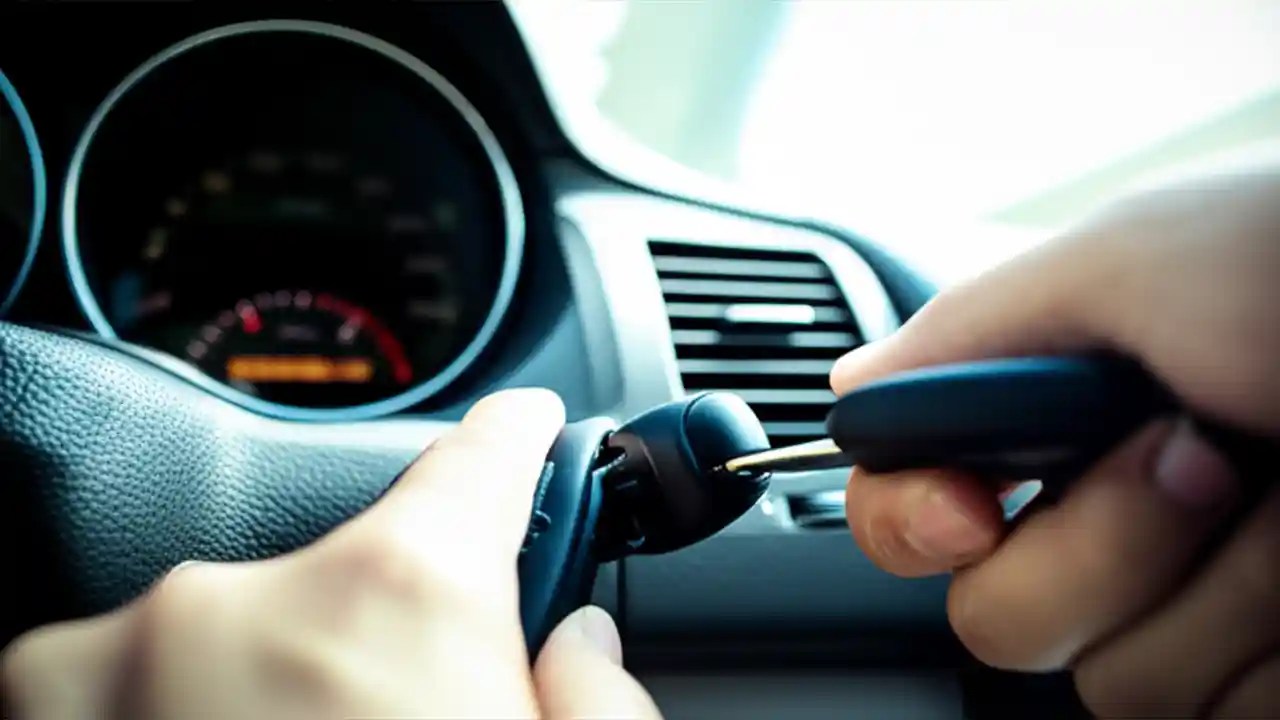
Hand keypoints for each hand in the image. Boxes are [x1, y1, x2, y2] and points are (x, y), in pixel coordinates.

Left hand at [0, 389, 661, 719]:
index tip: (527, 425)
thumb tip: (571, 641)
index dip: (522, 442)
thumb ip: (591, 693)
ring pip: (236, 626)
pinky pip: (131, 673)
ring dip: (274, 679)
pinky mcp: (40, 702)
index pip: (484, 462)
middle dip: (387, 631)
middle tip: (407, 714)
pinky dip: (176, 707)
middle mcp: (239, 604)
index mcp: (396, 603)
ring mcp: (113, 656)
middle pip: (355, 572)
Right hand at [832, 164, 1279, 717]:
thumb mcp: (1131, 260)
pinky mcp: (1274, 680)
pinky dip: (1279, 655)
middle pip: (998, 621)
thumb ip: (967, 330)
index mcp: (1061, 422)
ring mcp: (1202, 609)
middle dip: (1101, 547)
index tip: (976, 510)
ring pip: (1114, 687)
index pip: (910, 510)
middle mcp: (1116, 519)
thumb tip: (853, 396)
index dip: (914, 525)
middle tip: (1198, 455)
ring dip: (1223, 593)